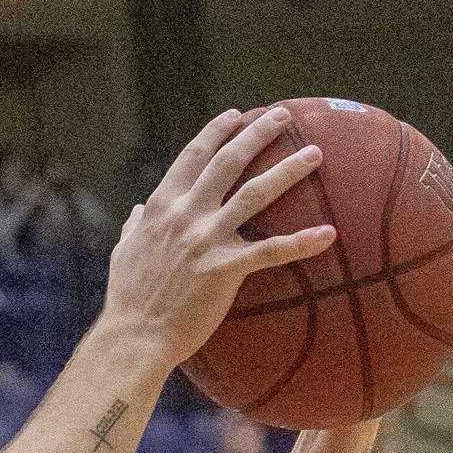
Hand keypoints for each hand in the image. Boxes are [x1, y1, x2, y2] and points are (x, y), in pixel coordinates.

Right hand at [100, 107, 335, 368]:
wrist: (134, 336)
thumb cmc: (128, 299)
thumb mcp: (123, 252)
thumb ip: (133, 226)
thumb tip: (136, 210)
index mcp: (161, 207)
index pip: (192, 157)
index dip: (216, 132)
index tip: (236, 116)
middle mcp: (185, 214)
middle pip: (228, 161)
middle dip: (258, 133)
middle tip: (283, 115)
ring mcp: (205, 239)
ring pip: (255, 194)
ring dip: (288, 169)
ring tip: (314, 152)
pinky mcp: (224, 269)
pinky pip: (271, 251)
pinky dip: (302, 241)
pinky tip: (329, 233)